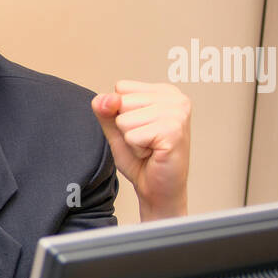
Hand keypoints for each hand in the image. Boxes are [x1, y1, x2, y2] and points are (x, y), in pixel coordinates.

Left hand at [91, 81, 190, 220]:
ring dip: (132, 140)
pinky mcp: (173, 131)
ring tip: (150, 148)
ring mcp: (177, 113)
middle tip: (145, 142)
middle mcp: (176, 98)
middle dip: (126, 128)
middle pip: (121, 102)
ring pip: (125, 120)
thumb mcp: (117, 130)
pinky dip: (136, 149)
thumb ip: (106, 111)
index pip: (121, 88)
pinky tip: (153, 154)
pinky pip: (132, 135)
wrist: (158, 190)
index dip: (121, 113)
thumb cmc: (142, 160)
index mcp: (164, 92)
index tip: (140, 129)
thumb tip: (101, 99)